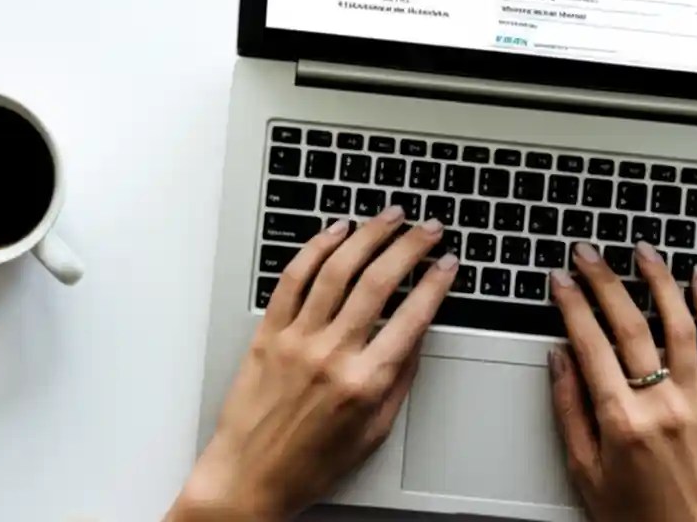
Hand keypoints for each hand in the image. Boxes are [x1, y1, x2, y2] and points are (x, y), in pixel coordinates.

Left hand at [167, 206, 456, 520]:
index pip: (413, 316)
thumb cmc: (310, 465)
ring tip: (388, 217)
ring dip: (368, 235)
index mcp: (365, 382)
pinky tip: (335, 232)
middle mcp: (332, 354)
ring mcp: (297, 340)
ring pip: (337, 270)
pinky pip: (293, 279)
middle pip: (379, 281)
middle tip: (427, 229)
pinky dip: (316, 249)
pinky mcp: (268, 334)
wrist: (248, 479)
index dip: (437, 283)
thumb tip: (417, 335)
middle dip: (410, 246)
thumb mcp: (374, 431)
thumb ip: (399, 379)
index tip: (448, 264)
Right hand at [548, 241, 696, 521]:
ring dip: (660, 281)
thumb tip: (560, 358)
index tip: (559, 281)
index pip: (590, 345)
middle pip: (630, 325)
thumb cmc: (633, 515)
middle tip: (587, 254)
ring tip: (643, 252)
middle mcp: (661, 404)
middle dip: (605, 281)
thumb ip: (569, 409)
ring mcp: (693, 400)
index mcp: (622, 422)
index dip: (572, 306)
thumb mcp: (583, 469)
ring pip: (679, 324)